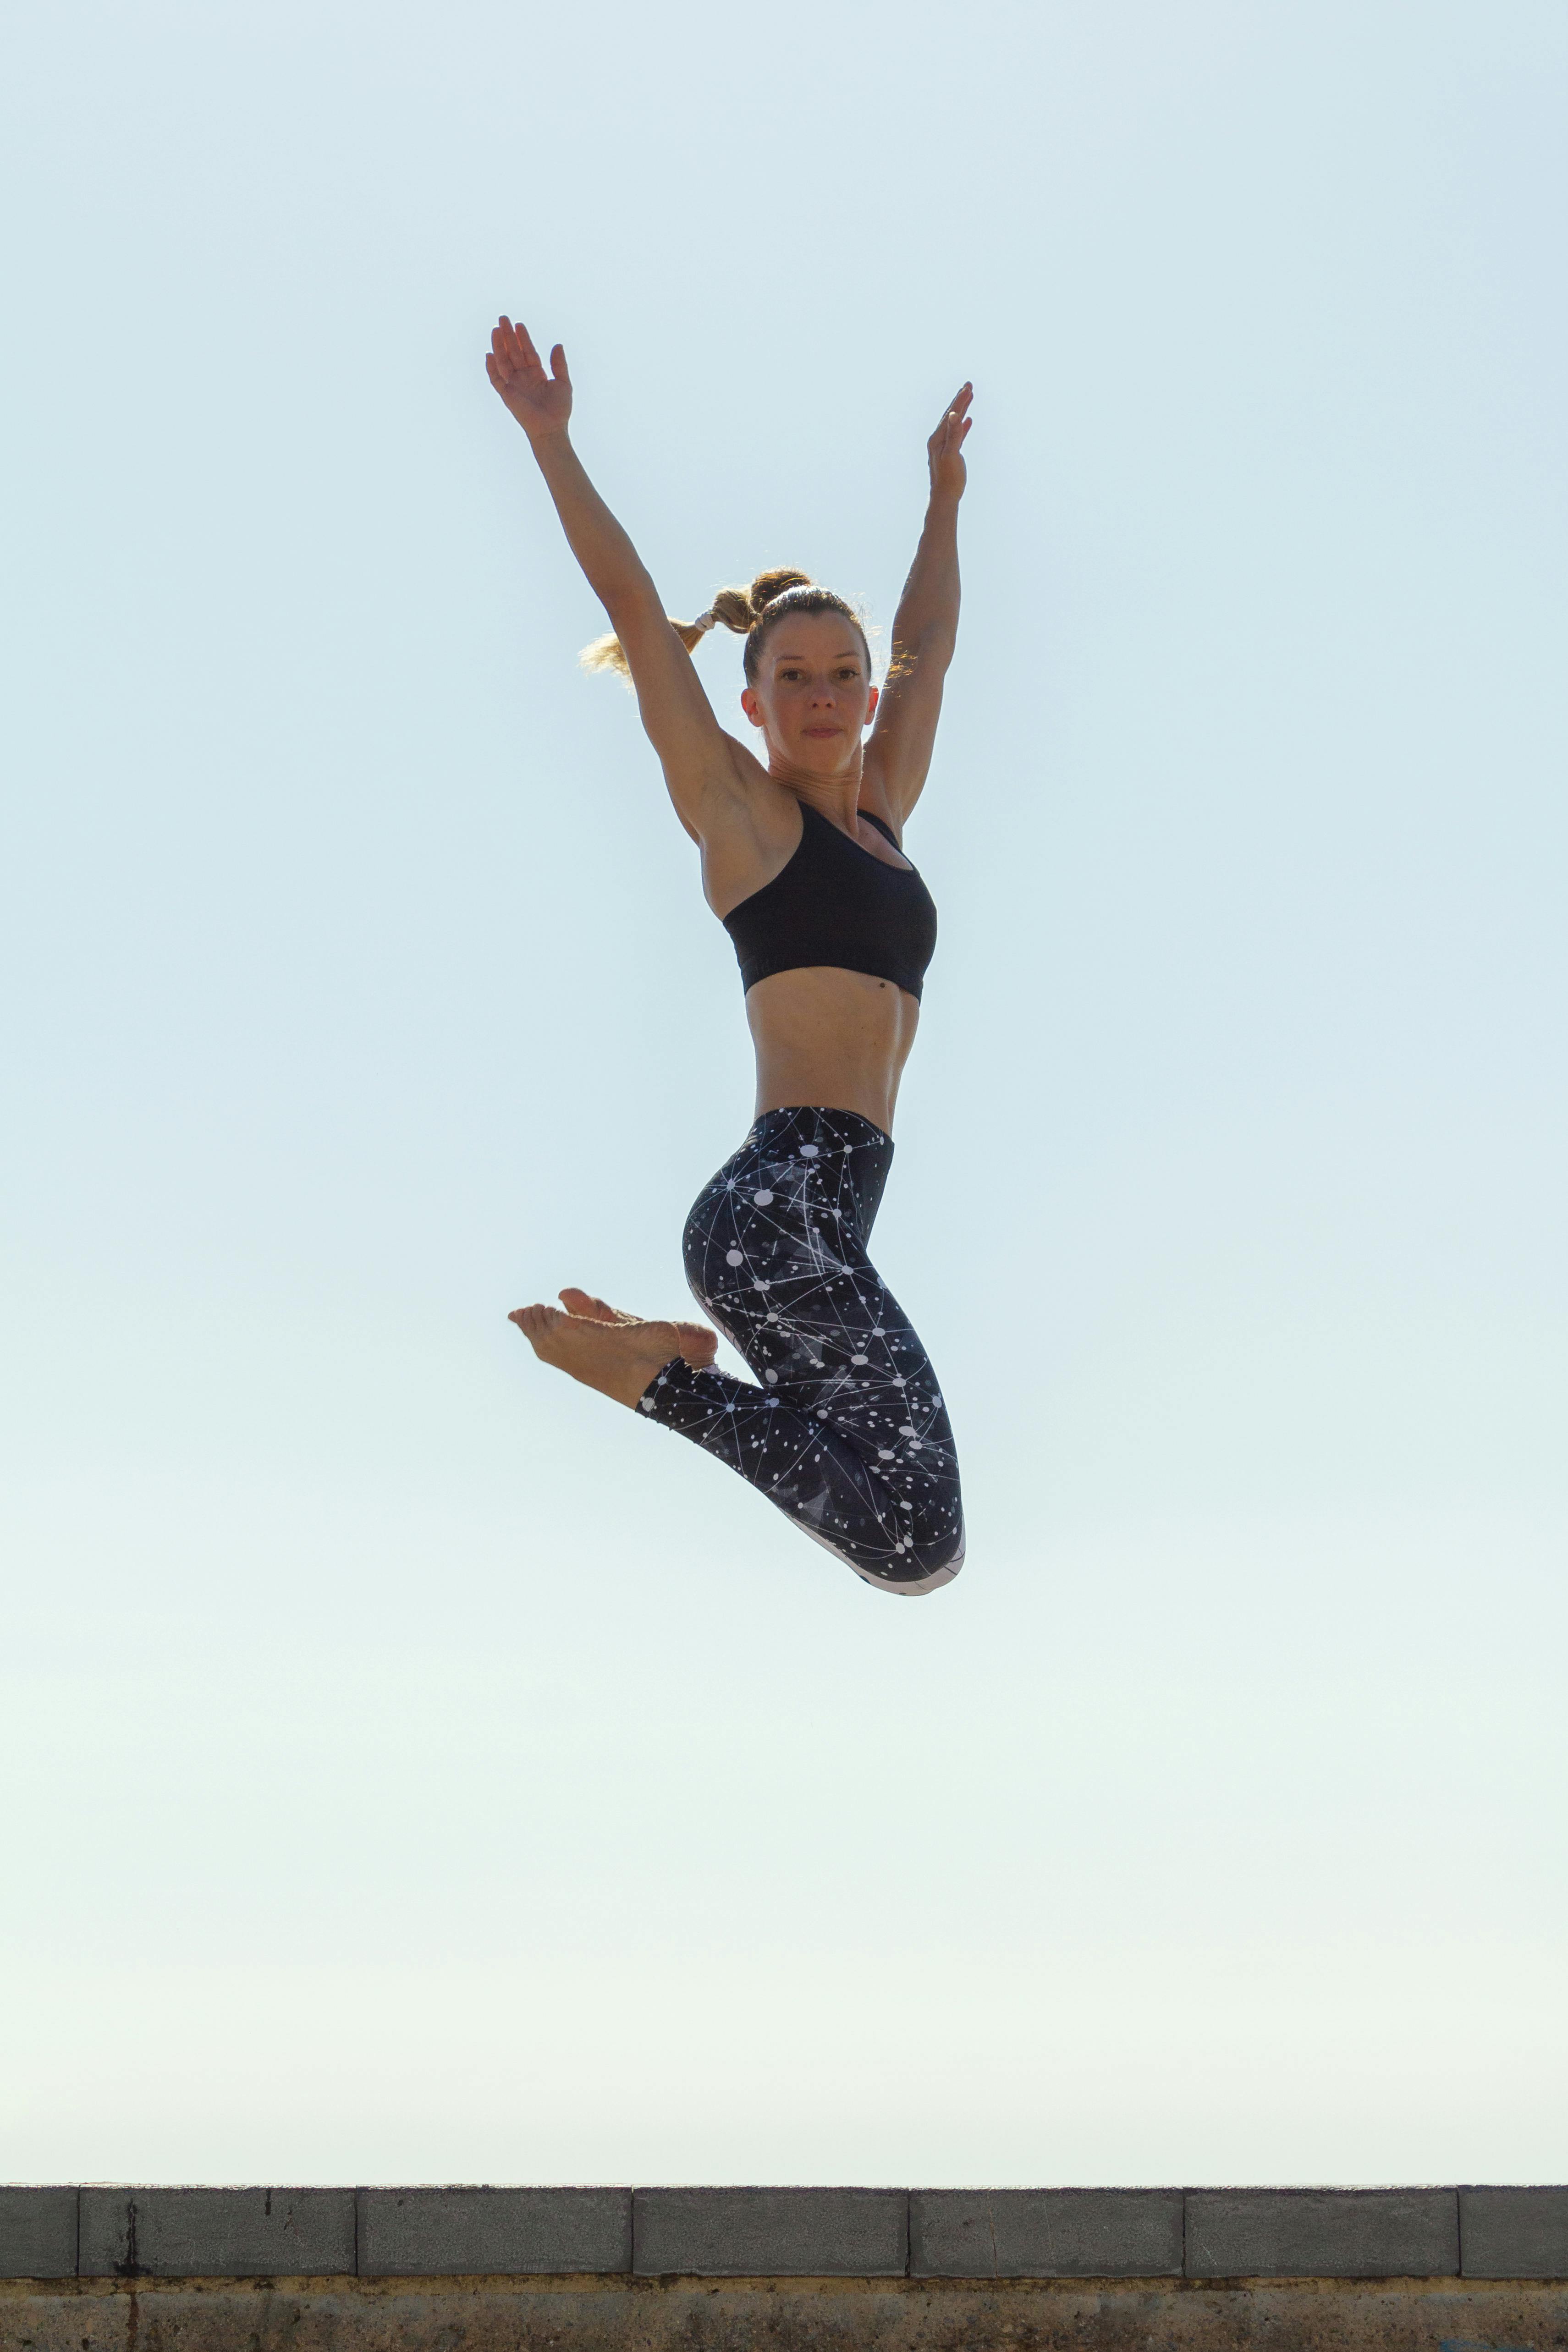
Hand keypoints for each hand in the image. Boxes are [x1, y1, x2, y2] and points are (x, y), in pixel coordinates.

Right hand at [487, 316, 572, 441]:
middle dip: (508, 336)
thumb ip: (559, 364)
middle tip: (503, 318)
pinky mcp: (507, 395)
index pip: (527, 352)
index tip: (519, 324)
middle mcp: (523, 378)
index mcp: (536, 374)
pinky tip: (489, 354)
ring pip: (503, 361)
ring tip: (496, 329)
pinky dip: (491, 368)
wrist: (551, 428)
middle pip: (513, 352)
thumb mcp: (564, 383)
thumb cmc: (560, 409)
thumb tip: (557, 344)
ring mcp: (514, 385)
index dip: (523, 338)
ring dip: (499, 345)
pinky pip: (496, 379)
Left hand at [927, 381, 972, 501]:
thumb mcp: (951, 455)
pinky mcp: (950, 453)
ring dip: (961, 409)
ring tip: (970, 396)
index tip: (968, 387)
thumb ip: (953, 434)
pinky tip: (969, 420)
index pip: (950, 414)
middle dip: (960, 399)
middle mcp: (938, 439)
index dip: (960, 400)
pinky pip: (957, 434)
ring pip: (953, 422)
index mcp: (937, 438)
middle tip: (969, 385)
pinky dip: (963, 425)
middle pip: (950, 415)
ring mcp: (943, 446)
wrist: (944, 498)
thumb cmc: (949, 479)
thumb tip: (953, 414)